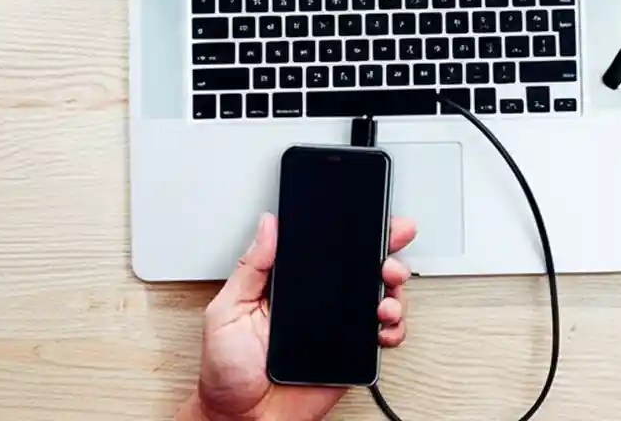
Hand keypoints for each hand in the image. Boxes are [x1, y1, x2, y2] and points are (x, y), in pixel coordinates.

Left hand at [177, 213, 416, 420]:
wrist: (243, 420)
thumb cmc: (227, 372)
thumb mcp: (226, 311)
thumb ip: (250, 268)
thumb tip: (267, 226)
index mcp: (291, 285)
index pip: (328, 251)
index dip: (355, 234)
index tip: (374, 220)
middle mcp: (319, 303)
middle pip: (363, 269)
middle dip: (386, 257)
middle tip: (388, 262)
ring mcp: (339, 327)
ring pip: (380, 297)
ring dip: (394, 293)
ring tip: (385, 301)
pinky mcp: (352, 353)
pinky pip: (384, 335)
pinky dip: (394, 328)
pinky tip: (385, 327)